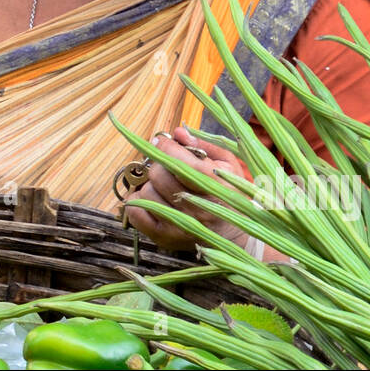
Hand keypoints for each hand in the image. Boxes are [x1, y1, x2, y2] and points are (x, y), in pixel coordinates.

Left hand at [121, 126, 250, 253]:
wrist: (234, 235)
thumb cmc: (229, 194)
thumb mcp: (227, 165)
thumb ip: (203, 145)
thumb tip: (177, 133)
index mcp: (215, 187)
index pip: (179, 161)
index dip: (165, 146)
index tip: (162, 141)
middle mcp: (197, 209)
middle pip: (159, 175)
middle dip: (160, 165)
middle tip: (168, 168)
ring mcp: (179, 226)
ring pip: (146, 192)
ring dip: (151, 185)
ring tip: (166, 187)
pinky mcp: (164, 237)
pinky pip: (135, 212)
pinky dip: (138, 203)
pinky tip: (155, 200)